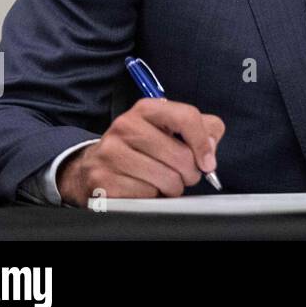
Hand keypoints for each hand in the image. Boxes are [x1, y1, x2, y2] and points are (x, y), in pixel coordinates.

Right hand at [57, 99, 224, 206]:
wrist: (96, 164)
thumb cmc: (142, 147)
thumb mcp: (172, 129)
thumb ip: (202, 129)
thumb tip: (209, 148)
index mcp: (147, 109)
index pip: (186, 117)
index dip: (203, 143)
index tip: (208, 163)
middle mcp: (125, 126)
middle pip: (181, 155)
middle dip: (190, 173)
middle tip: (183, 175)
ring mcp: (111, 153)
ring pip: (166, 178)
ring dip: (173, 187)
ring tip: (164, 182)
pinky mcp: (103, 180)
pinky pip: (147, 195)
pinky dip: (152, 197)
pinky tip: (144, 189)